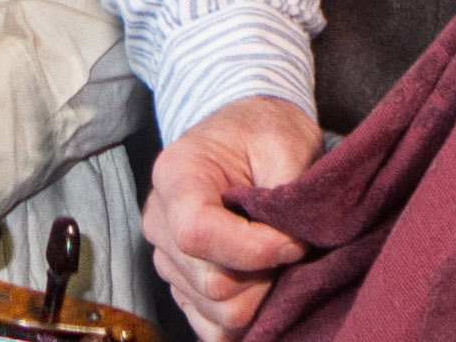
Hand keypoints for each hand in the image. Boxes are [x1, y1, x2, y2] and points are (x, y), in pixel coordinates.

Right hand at [143, 96, 319, 341]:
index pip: (198, 234)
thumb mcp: (285, 141)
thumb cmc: (263, 133)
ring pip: (216, 311)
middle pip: (210, 283)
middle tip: (295, 246)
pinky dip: (243, 317)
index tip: (295, 240)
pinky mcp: (182, 284)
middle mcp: (160, 221)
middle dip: (265, 275)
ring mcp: (167, 257)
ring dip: (260, 296)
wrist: (245, 133)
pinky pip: (210, 326)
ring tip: (280, 259)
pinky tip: (264, 285)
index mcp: (176, 176)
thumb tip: (296, 242)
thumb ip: (288, 191)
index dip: (254, 249)